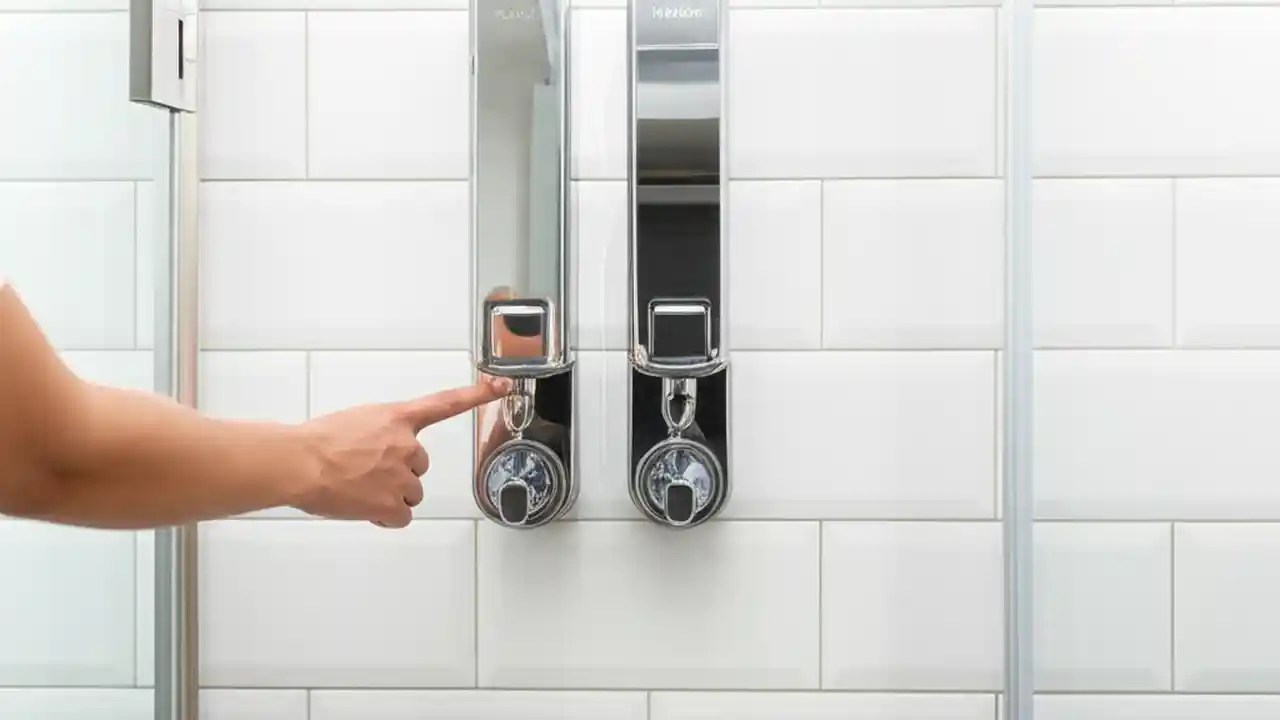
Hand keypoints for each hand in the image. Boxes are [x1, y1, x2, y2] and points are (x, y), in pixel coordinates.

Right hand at [292, 377, 510, 527]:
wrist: (299, 463)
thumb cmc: (316, 442)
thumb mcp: (356, 421)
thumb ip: (380, 434)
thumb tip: (378, 454)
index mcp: (396, 418)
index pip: (445, 402)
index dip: (476, 395)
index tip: (501, 386)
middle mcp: (406, 445)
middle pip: (419, 467)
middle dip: (399, 473)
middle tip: (366, 473)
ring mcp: (402, 475)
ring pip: (411, 494)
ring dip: (392, 496)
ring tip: (360, 489)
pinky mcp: (393, 503)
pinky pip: (402, 517)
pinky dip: (385, 517)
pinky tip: (364, 509)